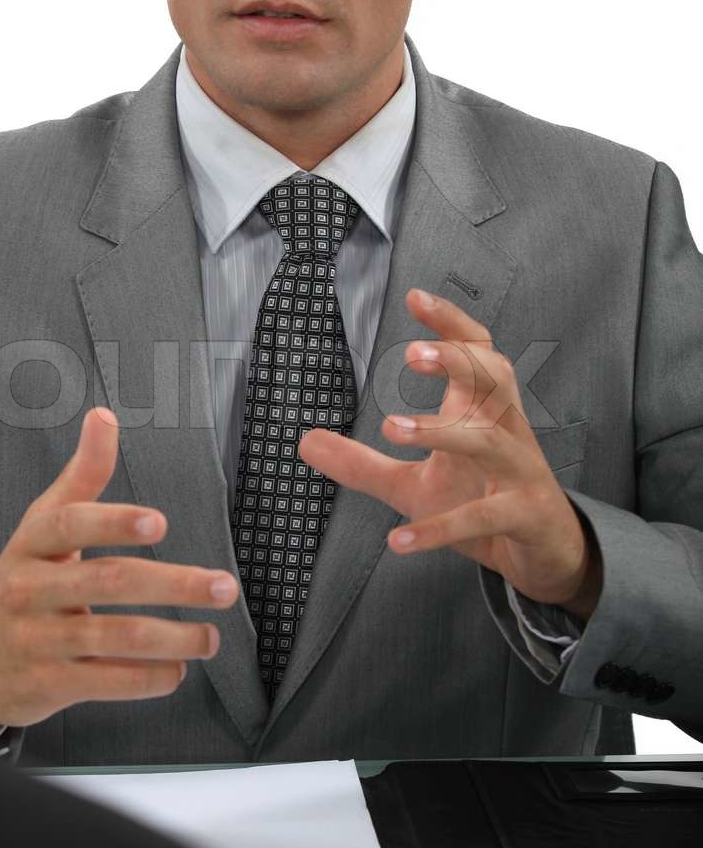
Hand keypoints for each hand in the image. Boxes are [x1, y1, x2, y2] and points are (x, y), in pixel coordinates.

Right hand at [0, 407, 237, 725]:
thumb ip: (82, 475)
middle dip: (173, 584)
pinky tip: (176, 671)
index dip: (113, 522)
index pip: (69, 524)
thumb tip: (103, 415)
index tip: (159, 524)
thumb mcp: (41, 526)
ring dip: (172, 638)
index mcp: (33, 543)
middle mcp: (29, 588)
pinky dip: (148, 678)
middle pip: (107, 580)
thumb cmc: (22, 581)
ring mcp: (37, 638)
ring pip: (113, 636)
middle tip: (223, 587)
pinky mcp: (46, 683)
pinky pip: (105, 680)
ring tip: (209, 636)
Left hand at [298, 289, 601, 617]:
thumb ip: (362, 462)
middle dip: (458, 360)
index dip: (450, 323)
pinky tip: (399, 539)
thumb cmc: (481, 498)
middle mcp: (506, 432)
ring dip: (444, 432)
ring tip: (394, 427)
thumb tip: (305, 442)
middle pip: (495, 377)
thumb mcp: (412, 483)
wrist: (542, 551)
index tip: (415, 297)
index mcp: (484, 411)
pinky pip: (483, 516)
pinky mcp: (524, 515)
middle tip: (412, 352)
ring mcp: (520, 472)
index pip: (477, 351)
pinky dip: (440, 528)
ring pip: (490, 441)